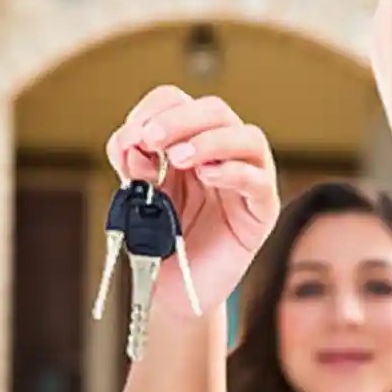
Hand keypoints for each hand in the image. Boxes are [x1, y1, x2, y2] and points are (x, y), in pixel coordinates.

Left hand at [106, 86, 279, 318]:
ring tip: (178, 158)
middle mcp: (220, 154)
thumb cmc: (157, 241)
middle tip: (151, 138)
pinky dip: (233, 171)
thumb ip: (134, 169)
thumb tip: (131, 142)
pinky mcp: (260, 211)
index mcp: (185, 143)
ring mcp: (245, 180)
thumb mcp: (137, 198)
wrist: (170, 288)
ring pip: (246, 138)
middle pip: (214, 110)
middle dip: (179, 119)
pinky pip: (258, 181)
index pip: (177, 103)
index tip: (131, 136)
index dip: (153, 112)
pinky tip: (208, 176)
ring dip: (208, 140)